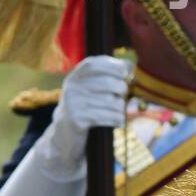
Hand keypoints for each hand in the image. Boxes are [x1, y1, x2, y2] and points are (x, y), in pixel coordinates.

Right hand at [35, 55, 130, 179]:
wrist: (65, 132)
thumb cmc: (86, 106)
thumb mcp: (90, 88)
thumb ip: (108, 75)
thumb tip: (130, 64)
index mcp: (75, 77)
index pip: (94, 64)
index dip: (113, 65)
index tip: (125, 72)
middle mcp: (72, 87)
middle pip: (110, 84)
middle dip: (122, 90)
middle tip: (121, 96)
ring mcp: (73, 103)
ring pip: (113, 102)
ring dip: (120, 109)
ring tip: (117, 112)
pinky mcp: (78, 119)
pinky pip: (109, 117)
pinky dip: (118, 120)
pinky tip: (118, 122)